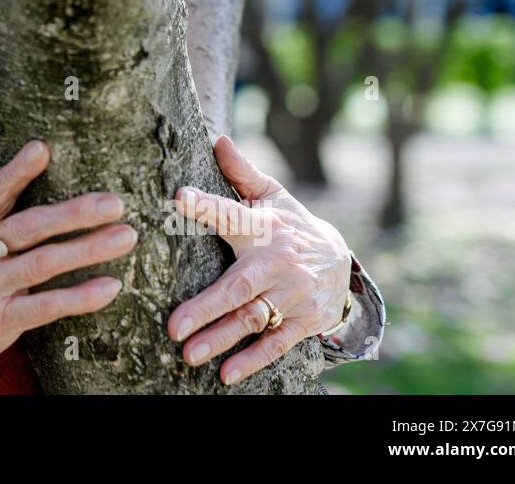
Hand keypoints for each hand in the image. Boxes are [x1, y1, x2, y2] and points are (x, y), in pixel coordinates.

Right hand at [0, 139, 134, 393]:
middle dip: (75, 213)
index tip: (42, 149)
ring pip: (44, 263)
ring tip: (125, 237)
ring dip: (88, 249)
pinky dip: (79, 296)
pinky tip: (108, 287)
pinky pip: (45, 306)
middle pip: (30, 225)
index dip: (16, 171)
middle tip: (114, 203)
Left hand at [166, 135, 350, 386]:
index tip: (180, 198)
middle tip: (173, 326)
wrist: (341, 261)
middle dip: (206, 306)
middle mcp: (277, 262)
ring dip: (221, 338)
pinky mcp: (303, 320)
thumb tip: (217, 139)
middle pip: (238, 286)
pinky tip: (226, 374)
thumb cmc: (290, 224)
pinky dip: (253, 359)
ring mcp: (292, 294)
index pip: (231, 213)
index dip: (207, 205)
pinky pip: (275, 342)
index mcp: (264, 227)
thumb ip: (242, 173)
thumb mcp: (272, 196)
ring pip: (252, 318)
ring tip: (188, 353)